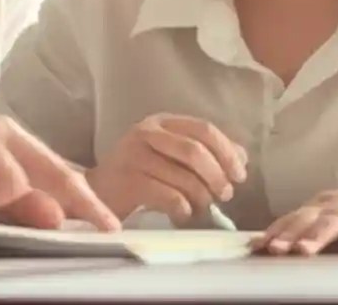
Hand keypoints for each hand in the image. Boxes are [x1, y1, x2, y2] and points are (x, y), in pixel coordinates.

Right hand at [0, 110, 119, 230]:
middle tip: (103, 227)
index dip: (86, 199)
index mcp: (8, 137)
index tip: (112, 225)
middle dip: (75, 204)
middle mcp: (0, 129)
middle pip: (49, 175)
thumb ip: (11, 203)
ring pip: (11, 189)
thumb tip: (56, 217)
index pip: (56, 171)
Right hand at [87, 114, 247, 223]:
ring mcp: (134, 155)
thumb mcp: (171, 156)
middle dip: (217, 176)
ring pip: (183, 177)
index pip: (204, 129)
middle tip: (226, 194)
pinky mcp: (127, 181)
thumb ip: (205, 153)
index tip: (240, 175)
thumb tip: (241, 158)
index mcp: (162, 122)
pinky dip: (183, 209)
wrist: (96, 193)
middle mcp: (146, 132)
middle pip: (195, 151)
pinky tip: (183, 214)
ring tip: (203, 207)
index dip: (227, 152)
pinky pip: (168, 196)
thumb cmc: (141, 174)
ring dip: (202, 197)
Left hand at [254, 183, 337, 255]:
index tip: (254, 248)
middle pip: (312, 216)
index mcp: (332, 202)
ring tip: (303, 250)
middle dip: (289, 232)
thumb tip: (288, 247)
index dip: (276, 230)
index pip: (297, 215)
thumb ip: (323, 230)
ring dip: (320, 234)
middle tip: (270, 250)